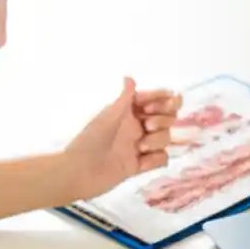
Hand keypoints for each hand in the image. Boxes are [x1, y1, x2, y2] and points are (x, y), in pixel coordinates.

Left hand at [61, 77, 182, 202]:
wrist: (82, 171)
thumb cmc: (92, 139)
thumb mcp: (110, 115)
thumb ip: (124, 98)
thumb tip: (129, 77)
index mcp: (130, 111)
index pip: (157, 100)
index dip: (161, 100)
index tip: (150, 107)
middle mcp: (138, 126)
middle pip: (167, 118)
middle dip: (162, 120)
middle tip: (147, 126)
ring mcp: (140, 146)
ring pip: (165, 137)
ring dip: (157, 140)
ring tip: (141, 147)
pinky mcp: (140, 165)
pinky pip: (161, 158)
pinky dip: (155, 159)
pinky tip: (142, 162)